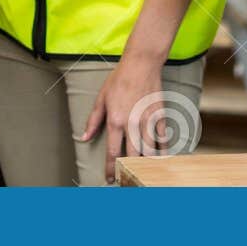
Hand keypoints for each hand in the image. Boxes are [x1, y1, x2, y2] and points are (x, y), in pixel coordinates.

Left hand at [77, 54, 164, 183]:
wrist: (141, 63)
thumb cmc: (119, 79)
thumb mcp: (101, 98)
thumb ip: (93, 120)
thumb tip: (83, 137)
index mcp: (115, 121)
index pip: (112, 152)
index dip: (111, 168)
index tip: (110, 179)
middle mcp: (132, 124)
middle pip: (132, 156)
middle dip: (129, 171)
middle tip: (127, 182)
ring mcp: (148, 121)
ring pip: (149, 151)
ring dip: (146, 165)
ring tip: (143, 175)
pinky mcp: (160, 116)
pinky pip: (162, 139)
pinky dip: (162, 151)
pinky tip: (160, 160)